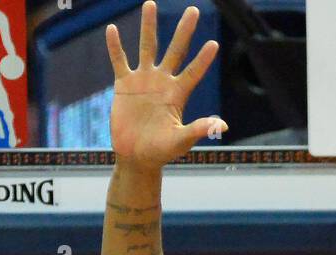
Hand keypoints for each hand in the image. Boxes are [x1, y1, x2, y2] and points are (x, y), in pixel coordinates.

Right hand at [106, 2, 225, 167]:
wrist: (135, 157)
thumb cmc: (160, 152)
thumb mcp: (181, 141)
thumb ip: (199, 130)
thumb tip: (223, 126)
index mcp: (178, 94)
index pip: (193, 72)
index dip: (203, 60)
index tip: (214, 44)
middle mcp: (163, 82)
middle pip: (176, 50)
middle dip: (184, 31)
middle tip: (194, 10)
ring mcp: (143, 80)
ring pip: (147, 47)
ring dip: (149, 26)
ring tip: (151, 3)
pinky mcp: (124, 85)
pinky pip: (119, 61)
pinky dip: (115, 47)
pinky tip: (112, 30)